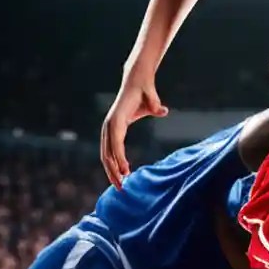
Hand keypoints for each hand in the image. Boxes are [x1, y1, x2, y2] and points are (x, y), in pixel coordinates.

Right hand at [100, 73, 169, 189]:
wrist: (136, 81)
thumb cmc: (145, 90)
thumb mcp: (151, 97)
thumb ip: (155, 104)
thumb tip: (162, 110)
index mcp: (116, 119)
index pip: (115, 143)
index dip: (119, 158)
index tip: (126, 172)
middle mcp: (109, 125)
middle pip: (107, 153)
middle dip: (112, 171)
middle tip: (122, 187)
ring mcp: (108, 128)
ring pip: (105, 154)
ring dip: (111, 170)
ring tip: (120, 184)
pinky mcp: (112, 130)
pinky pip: (109, 150)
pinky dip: (113, 162)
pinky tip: (121, 172)